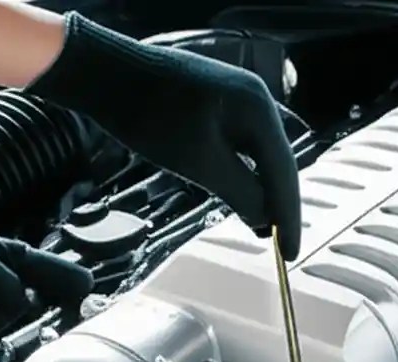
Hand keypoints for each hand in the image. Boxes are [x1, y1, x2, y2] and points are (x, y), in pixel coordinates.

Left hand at [27, 13, 301, 258]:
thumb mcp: (199, 162)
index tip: (292, 252)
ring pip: (259, 154)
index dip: (288, 215)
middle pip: (277, 161)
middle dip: (278, 203)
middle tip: (280, 244)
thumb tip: (265, 219)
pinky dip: (244, 172)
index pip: (284, 172)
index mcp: (258, 109)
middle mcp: (255, 99)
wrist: (105, 73)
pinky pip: (241, 144)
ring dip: (261, 189)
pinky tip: (240, 192)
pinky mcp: (215, 102)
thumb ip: (240, 192)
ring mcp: (235, 98)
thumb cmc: (151, 116)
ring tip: (263, 225)